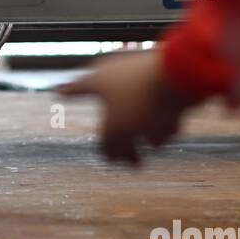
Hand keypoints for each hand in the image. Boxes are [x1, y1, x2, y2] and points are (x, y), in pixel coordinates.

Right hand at [56, 50, 194, 163]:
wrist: (182, 77)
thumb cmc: (142, 100)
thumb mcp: (117, 131)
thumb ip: (108, 146)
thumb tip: (109, 156)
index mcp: (99, 79)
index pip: (76, 88)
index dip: (66, 93)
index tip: (57, 91)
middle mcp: (118, 76)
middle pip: (114, 116)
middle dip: (126, 141)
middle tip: (133, 163)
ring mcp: (142, 79)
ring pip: (139, 115)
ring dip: (149, 133)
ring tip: (158, 139)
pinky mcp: (165, 83)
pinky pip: (159, 108)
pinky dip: (164, 121)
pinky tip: (172, 125)